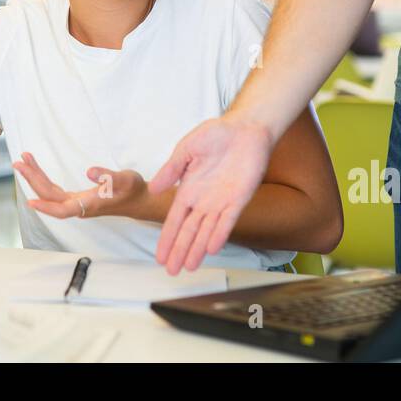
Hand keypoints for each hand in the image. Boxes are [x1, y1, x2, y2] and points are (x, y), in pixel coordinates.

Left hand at [13, 152, 146, 219]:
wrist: (140, 200)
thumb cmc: (133, 190)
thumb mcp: (126, 179)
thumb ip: (108, 176)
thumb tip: (90, 171)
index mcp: (89, 204)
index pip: (63, 210)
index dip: (47, 207)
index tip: (30, 202)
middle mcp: (79, 206)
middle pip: (50, 197)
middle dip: (33, 180)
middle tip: (19, 162)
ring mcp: (77, 203)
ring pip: (50, 193)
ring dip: (36, 178)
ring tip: (24, 160)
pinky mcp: (77, 198)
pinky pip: (55, 191)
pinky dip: (44, 179)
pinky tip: (36, 171)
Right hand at [149, 115, 274, 273]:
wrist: (246, 129)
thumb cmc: (216, 134)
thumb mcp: (186, 149)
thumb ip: (171, 170)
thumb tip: (154, 188)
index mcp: (189, 189)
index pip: (175, 220)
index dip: (167, 238)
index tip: (160, 256)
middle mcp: (204, 200)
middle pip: (189, 231)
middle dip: (179, 251)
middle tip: (171, 271)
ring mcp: (221, 202)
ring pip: (206, 231)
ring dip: (197, 250)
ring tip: (189, 267)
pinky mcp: (239, 199)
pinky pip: (227, 221)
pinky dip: (219, 235)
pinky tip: (211, 248)